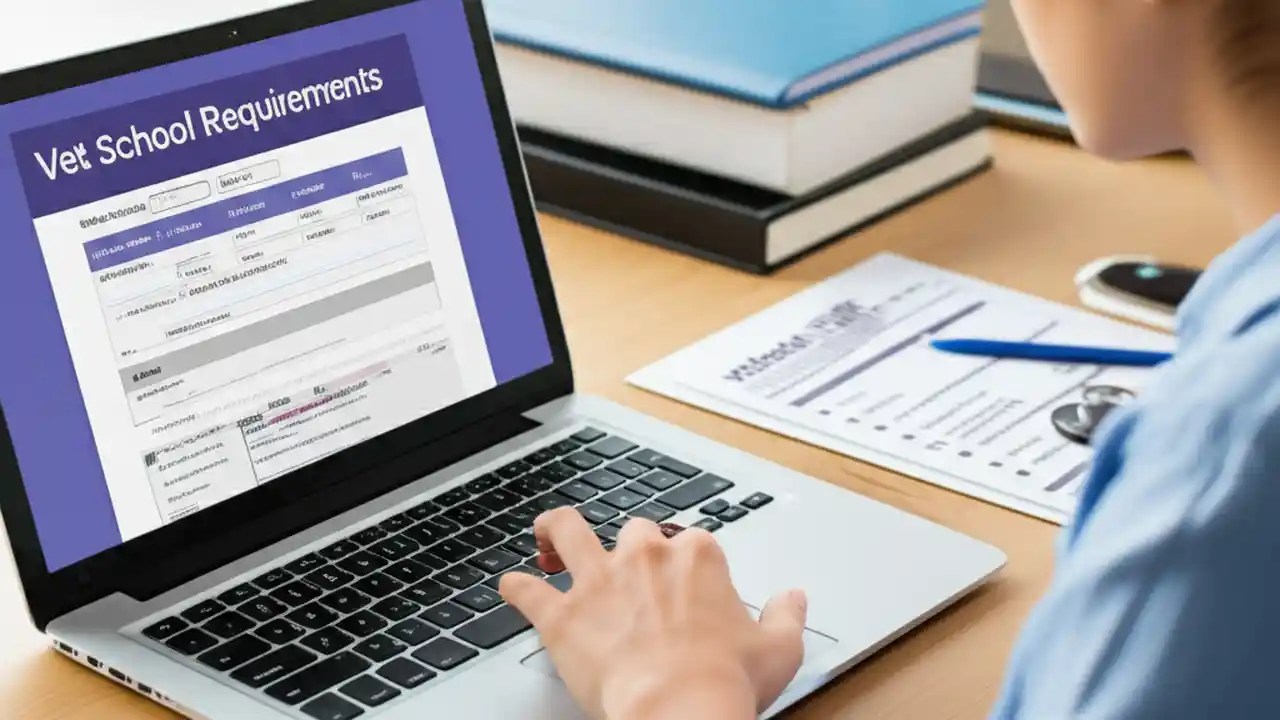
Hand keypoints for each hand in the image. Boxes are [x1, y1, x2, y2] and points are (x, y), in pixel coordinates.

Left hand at [498, 507, 807, 719]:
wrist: (678, 710)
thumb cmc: (725, 682)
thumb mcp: (778, 649)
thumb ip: (787, 615)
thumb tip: (794, 597)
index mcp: (697, 556)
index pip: (690, 541)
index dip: (686, 562)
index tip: (686, 585)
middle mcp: (644, 555)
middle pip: (632, 530)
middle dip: (629, 547)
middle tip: (627, 572)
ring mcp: (599, 580)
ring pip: (566, 531)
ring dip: (554, 532)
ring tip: (549, 538)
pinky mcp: (562, 614)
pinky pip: (525, 590)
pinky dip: (515, 587)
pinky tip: (511, 586)